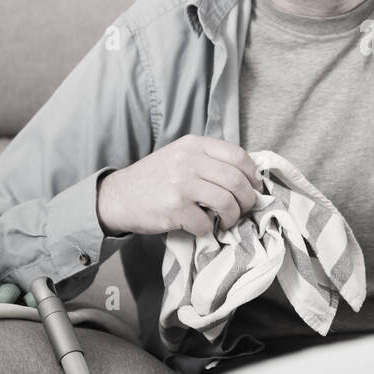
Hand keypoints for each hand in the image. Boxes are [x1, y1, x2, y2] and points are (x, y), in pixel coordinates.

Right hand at [97, 135, 263, 238]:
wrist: (118, 196)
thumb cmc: (155, 179)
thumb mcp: (180, 156)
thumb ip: (209, 160)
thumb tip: (248, 176)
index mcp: (194, 145)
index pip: (238, 156)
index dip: (252, 175)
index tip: (254, 188)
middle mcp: (189, 160)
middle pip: (236, 180)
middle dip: (247, 200)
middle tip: (244, 209)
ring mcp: (181, 183)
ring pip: (226, 202)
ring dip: (231, 217)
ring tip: (225, 222)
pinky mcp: (174, 207)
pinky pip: (205, 222)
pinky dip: (207, 229)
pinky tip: (200, 227)